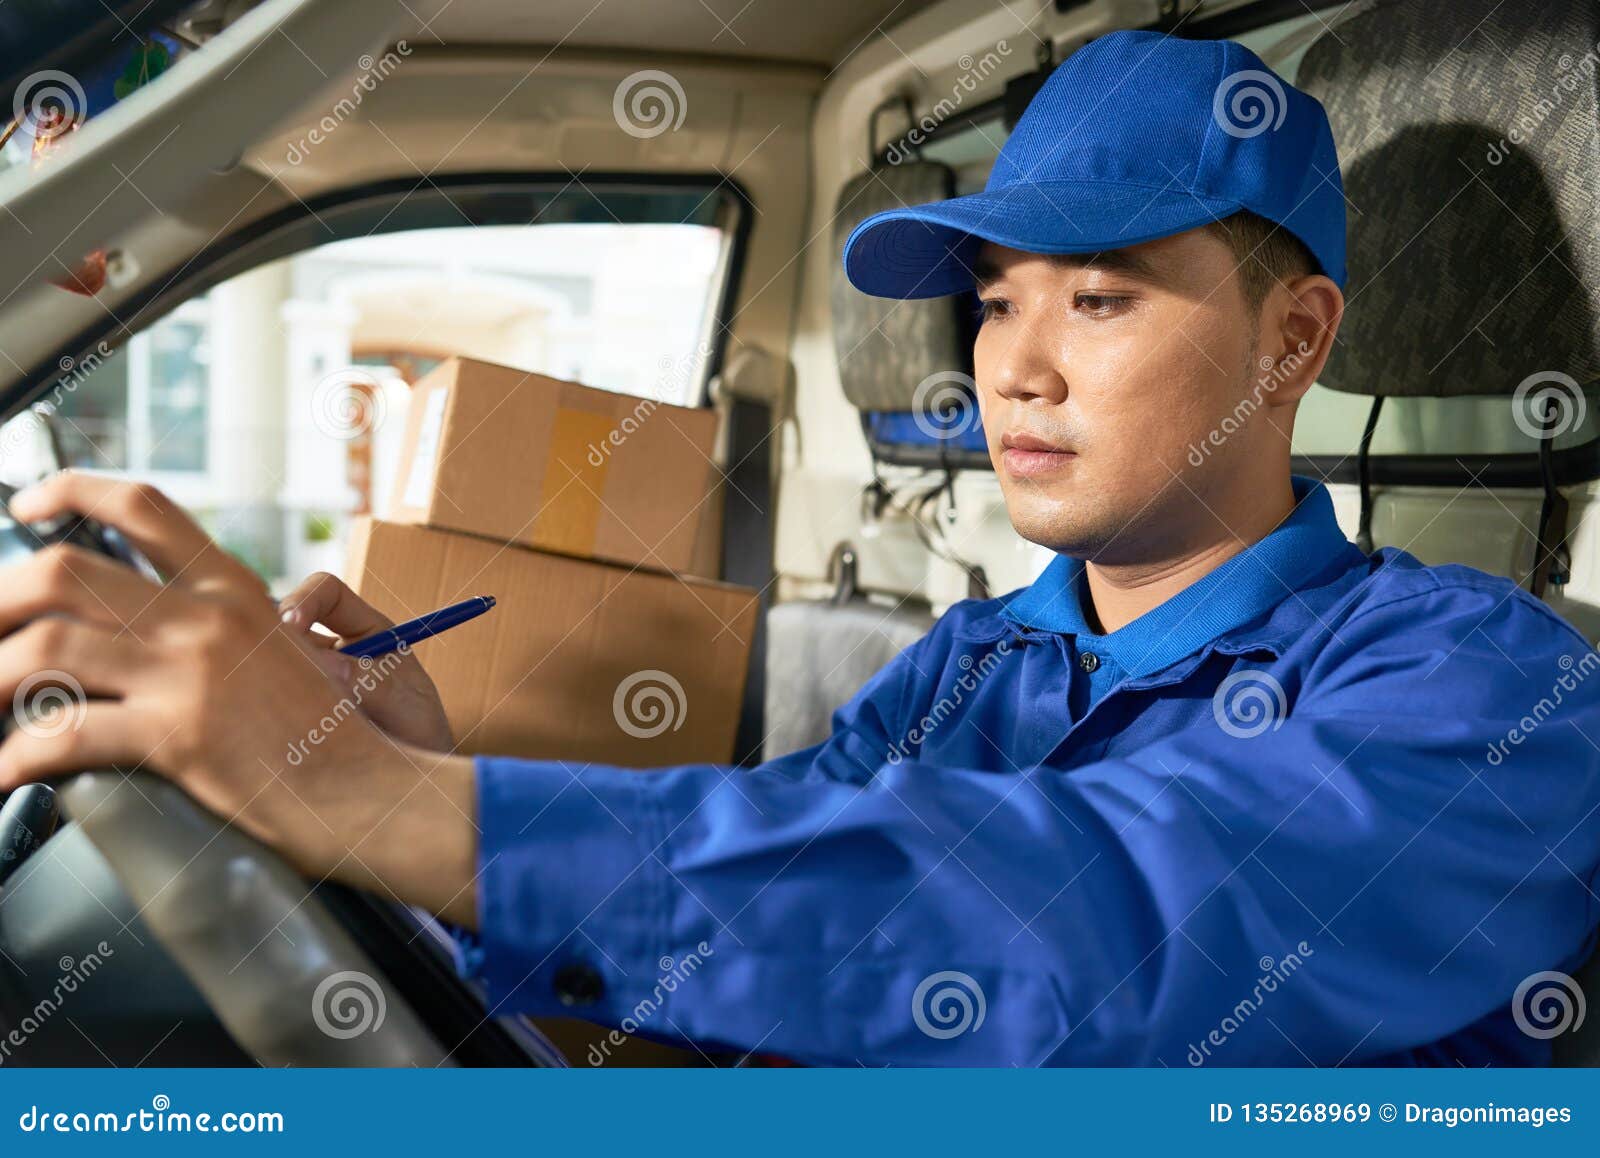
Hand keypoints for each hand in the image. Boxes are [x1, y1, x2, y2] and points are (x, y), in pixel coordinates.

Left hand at [0, 473, 478, 925]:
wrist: (377, 792)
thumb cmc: (336, 738)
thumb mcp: (288, 656)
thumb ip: (226, 629)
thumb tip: (154, 632)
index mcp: (234, 591)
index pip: (143, 507)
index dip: (71, 492)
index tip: (27, 507)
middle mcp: (208, 618)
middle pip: (64, 571)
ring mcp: (191, 673)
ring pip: (46, 645)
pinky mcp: (178, 735)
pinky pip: (63, 733)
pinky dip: (17, 757)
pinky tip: (8, 774)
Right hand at [278, 572, 454, 751]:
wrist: (413, 784)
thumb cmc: (420, 736)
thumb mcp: (405, 706)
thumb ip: (370, 683)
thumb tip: (325, 665)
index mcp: (367, 631)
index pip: (327, 592)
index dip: (305, 600)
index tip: (291, 626)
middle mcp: (332, 648)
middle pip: (283, 620)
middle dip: (272, 638)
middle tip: (272, 670)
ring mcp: (307, 676)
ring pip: (266, 657)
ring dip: (266, 674)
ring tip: (284, 709)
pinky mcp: (287, 706)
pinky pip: (261, 694)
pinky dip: (260, 704)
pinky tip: (274, 727)